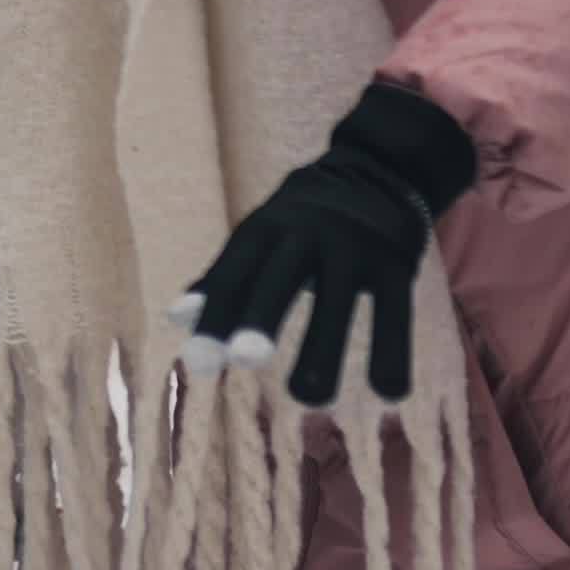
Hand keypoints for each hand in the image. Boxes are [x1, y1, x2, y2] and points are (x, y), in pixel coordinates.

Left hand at [167, 83, 478, 406]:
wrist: (376, 171)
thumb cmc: (301, 220)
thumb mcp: (259, 237)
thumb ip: (221, 279)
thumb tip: (174, 318)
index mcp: (264, 230)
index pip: (233, 277)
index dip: (216, 318)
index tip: (198, 365)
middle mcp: (306, 234)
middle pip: (280, 278)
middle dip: (262, 317)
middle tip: (244, 361)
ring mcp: (354, 247)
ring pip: (339, 300)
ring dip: (325, 348)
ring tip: (311, 399)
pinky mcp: (396, 263)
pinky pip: (394, 311)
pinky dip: (392, 351)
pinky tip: (389, 394)